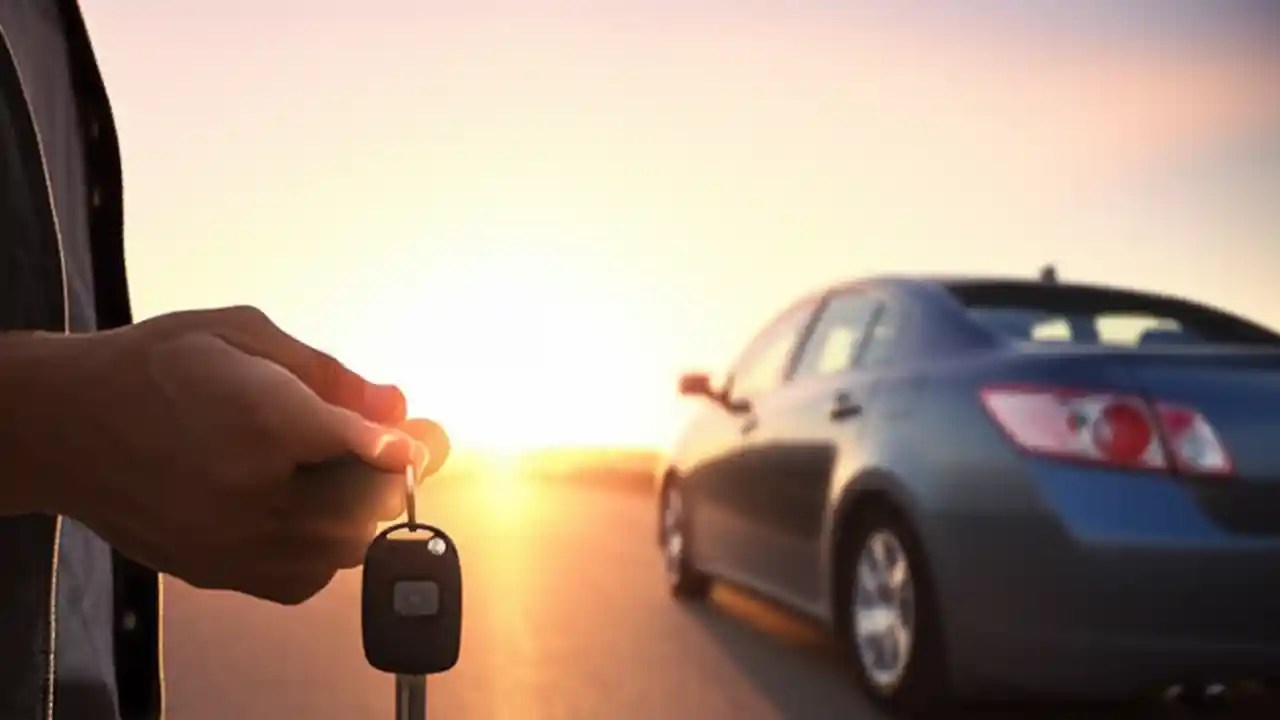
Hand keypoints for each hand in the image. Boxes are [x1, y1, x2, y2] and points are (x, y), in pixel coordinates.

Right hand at [51, 306, 421, 603]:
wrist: (65, 424)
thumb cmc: (155, 367)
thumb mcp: (241, 334)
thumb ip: (326, 372)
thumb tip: (394, 405)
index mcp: (262, 420)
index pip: (366, 448)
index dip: (407, 445)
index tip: (420, 441)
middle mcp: (249, 491)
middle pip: (365, 509)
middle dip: (390, 479)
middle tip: (394, 450)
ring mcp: (230, 540)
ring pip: (339, 551)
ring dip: (357, 514)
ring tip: (338, 474)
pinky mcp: (214, 570)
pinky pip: (301, 580)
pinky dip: (321, 552)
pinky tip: (304, 511)